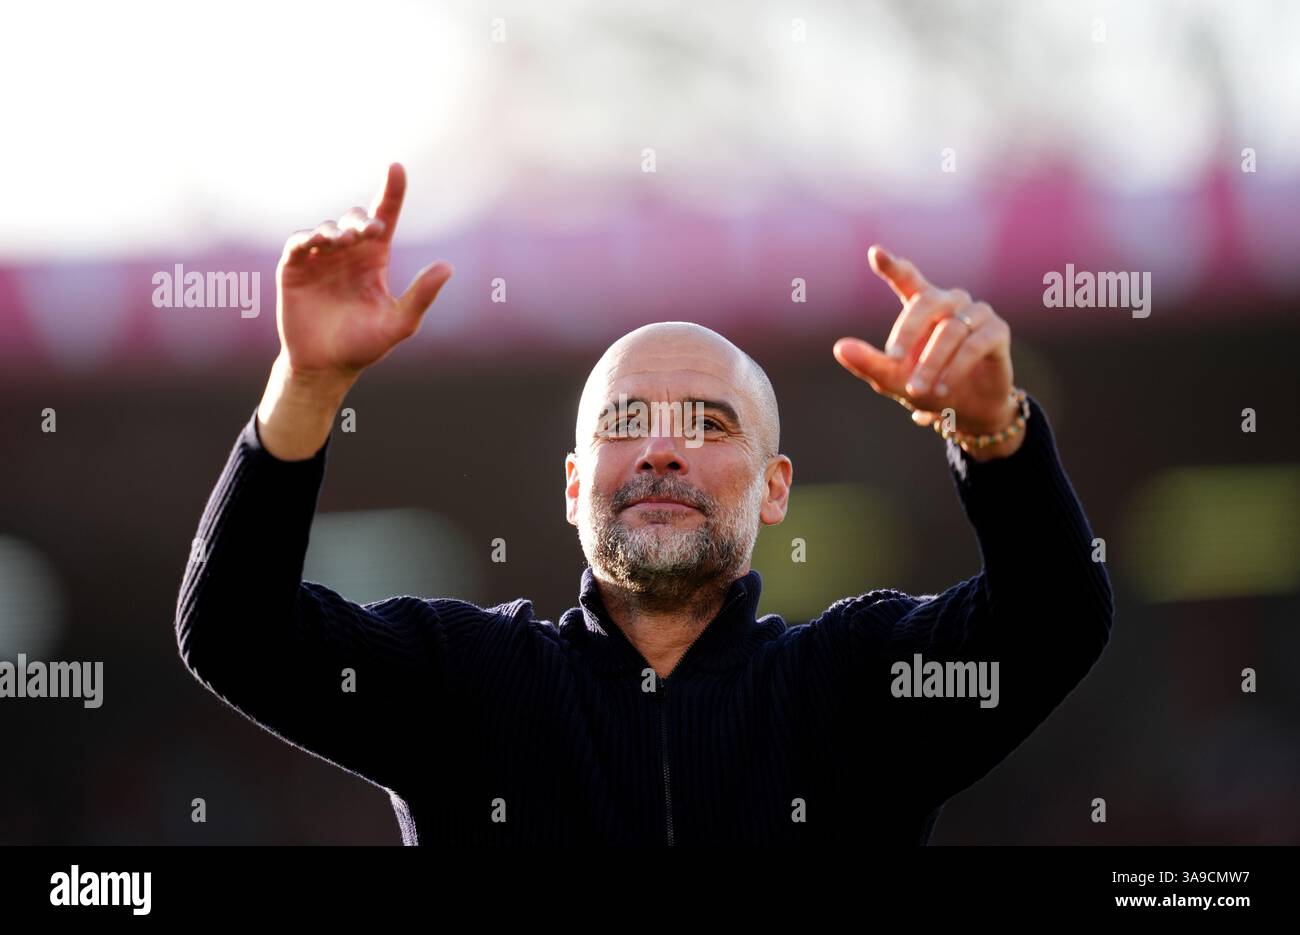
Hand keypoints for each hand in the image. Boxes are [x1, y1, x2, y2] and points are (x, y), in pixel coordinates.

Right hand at [275, 162, 453, 381]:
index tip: (396, 167)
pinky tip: (316, 242)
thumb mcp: (399, 323)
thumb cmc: (364, 346)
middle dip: (361, 219)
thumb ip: (422, 296)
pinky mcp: (295, 269)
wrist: (326, 367)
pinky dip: (306, 238)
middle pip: (356, 218)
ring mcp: (321, 259)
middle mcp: (348, 253)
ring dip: (334, 230)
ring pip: (326, 227)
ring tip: (341, 242)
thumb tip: (448, 267)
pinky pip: (298, 243)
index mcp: (375, 259)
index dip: (392, 190)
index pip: (385, 215)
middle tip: (368, 232)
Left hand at [833, 245, 1017, 445]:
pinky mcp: (997, 332)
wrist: (968, 411)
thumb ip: (869, 362)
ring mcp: (977, 314)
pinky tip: (942, 388)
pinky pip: (974, 344)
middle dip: (907, 331)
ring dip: (931, 362)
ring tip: (917, 390)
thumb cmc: (928, 386)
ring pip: (950, 329)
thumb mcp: (893, 379)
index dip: (892, 266)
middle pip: (927, 302)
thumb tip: (839, 347)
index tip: (875, 253)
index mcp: (923, 307)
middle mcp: (951, 303)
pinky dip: (956, 367)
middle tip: (892, 358)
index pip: (908, 279)